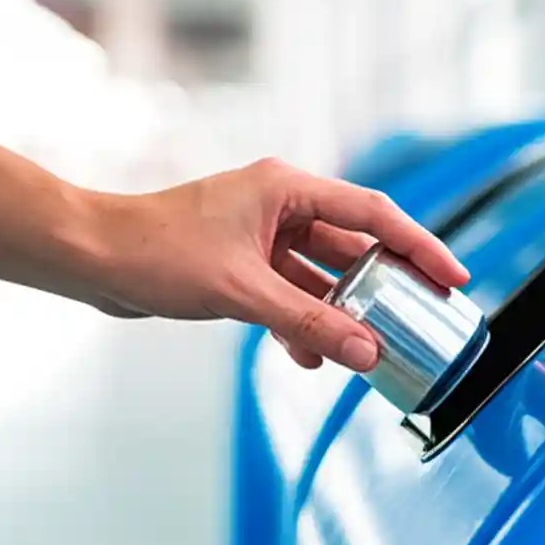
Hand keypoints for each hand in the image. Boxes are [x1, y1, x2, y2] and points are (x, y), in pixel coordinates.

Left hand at [84, 158, 468, 370]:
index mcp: (286, 189)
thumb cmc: (155, 251)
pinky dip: (303, 322)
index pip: (372, 215)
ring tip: (366, 349)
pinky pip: (291, 294)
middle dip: (383, 287)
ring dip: (341, 313)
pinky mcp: (244, 265)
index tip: (452, 276)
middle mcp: (280, 206)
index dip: (419, 246)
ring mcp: (261, 236)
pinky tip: (309, 355)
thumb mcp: (242, 292)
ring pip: (322, 277)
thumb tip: (364, 352)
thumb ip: (308, 322)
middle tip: (421, 316)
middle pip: (352, 247)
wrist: (91, 260)